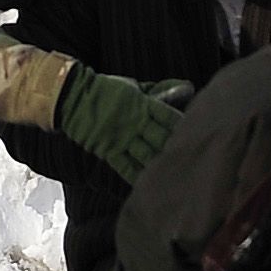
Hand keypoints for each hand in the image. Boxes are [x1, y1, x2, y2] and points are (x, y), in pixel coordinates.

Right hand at [54, 66, 185, 182]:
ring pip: (147, 155)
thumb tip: (189, 88)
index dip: (184, 125)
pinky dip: (138, 176)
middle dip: (177, 148)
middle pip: (161, 138)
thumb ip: (159, 93)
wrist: (73, 97)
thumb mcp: (134, 86)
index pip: (169, 116)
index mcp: (142, 104)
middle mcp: (134, 123)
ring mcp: (122, 139)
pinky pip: (126, 167)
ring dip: (162, 164)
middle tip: (194, 158)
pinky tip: (151, 184)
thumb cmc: (107, 90)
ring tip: (179, 174)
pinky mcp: (109, 151)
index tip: (198, 132)